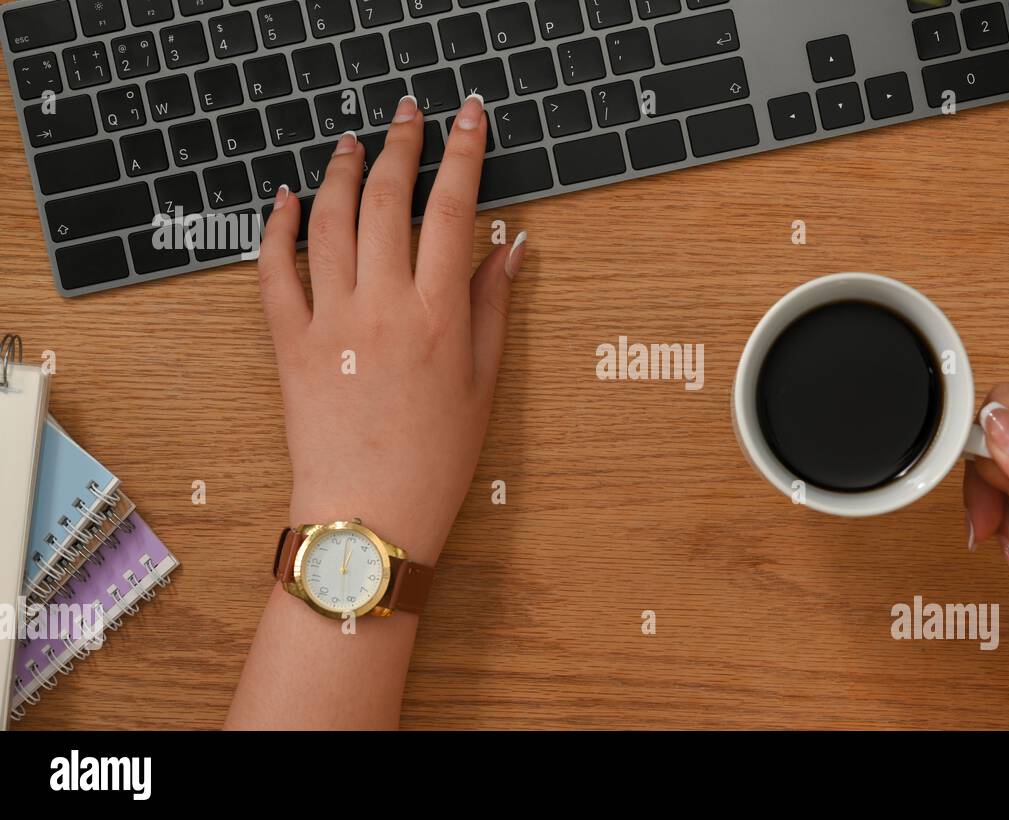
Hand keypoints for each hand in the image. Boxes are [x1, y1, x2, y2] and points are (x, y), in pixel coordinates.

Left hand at [257, 94, 525, 563]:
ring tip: (352, 142)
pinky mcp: (289, 343)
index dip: (464, 154)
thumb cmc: (437, 458)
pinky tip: (287, 199)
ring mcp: (330, 321)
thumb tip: (510, 246)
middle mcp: (384, 306)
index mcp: (440, 315)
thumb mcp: (484, 383)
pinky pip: (275, 271)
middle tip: (408, 115)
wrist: (370, 514)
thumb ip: (494, 307)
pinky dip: (278, 228)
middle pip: (387, 200)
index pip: (454, 210)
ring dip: (341, 171)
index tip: (469, 117)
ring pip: (330, 222)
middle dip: (401, 145)